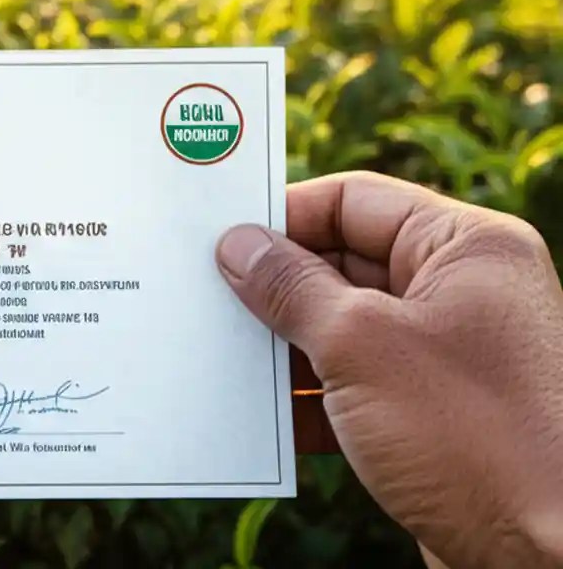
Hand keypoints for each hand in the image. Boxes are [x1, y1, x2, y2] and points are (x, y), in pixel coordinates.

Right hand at [216, 171, 562, 568]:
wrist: (547, 559)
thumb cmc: (475, 437)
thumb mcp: (361, 346)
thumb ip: (291, 288)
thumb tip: (238, 246)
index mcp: (467, 248)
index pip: (355, 201)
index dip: (284, 216)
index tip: (217, 237)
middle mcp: (462, 291)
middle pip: (342, 263)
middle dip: (275, 286)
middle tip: (205, 299)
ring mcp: (447, 355)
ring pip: (341, 328)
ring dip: (283, 346)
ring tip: (222, 358)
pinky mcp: (431, 414)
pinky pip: (353, 385)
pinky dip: (307, 397)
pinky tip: (259, 416)